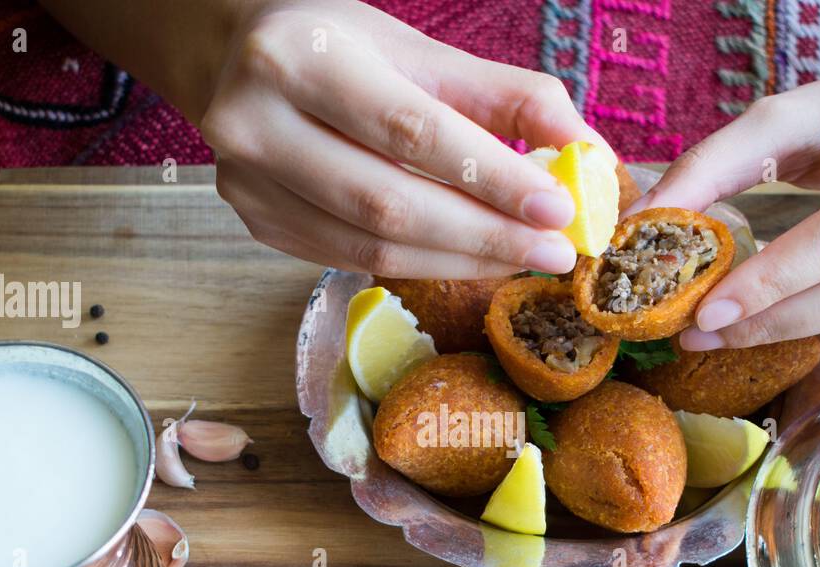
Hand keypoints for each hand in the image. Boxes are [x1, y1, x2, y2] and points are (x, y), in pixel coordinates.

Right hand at [200, 0, 614, 278]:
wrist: (233, 57)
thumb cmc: (339, 48)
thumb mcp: (417, 51)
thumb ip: (504, 96)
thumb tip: (586, 148)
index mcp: (301, 57)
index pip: (412, 132)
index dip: (492, 178)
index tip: (559, 209)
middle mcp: (258, 122)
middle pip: (390, 205)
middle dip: (485, 236)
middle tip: (553, 252)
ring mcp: (249, 183)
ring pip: (371, 247)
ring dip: (460, 262)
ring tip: (521, 259)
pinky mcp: (256, 224)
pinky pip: (351, 260)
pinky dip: (421, 266)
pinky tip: (467, 260)